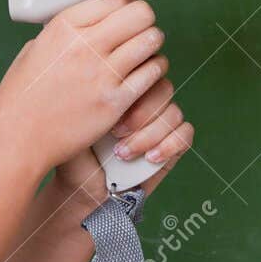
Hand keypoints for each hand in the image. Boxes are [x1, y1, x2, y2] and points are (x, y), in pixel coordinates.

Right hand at [0, 0, 165, 181]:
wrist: (19, 138)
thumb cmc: (22, 98)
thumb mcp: (35, 49)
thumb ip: (64, 33)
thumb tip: (88, 23)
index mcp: (64, 27)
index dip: (126, 4)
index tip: (128, 11)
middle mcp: (85, 45)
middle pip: (140, 14)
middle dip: (143, 20)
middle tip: (140, 29)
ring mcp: (102, 73)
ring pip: (151, 40)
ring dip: (151, 44)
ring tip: (144, 51)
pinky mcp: (115, 100)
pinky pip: (152, 73)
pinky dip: (153, 71)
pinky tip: (144, 74)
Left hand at [52, 79, 193, 204]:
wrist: (83, 191)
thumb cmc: (76, 155)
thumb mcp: (75, 122)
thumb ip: (90, 96)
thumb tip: (97, 72)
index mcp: (125, 90)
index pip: (144, 70)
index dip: (132, 88)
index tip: (107, 111)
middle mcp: (147, 103)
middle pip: (164, 87)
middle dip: (141, 112)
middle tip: (116, 132)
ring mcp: (162, 124)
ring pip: (173, 113)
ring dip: (149, 134)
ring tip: (123, 154)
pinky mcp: (174, 146)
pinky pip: (185, 134)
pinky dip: (169, 145)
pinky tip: (149, 158)